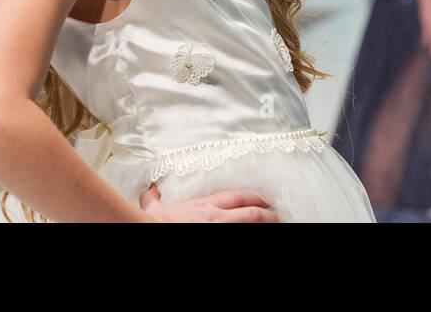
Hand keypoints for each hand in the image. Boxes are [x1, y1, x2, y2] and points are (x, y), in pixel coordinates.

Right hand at [138, 183, 279, 222]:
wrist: (149, 228)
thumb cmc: (153, 222)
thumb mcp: (154, 208)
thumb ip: (155, 198)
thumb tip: (151, 191)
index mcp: (204, 207)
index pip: (236, 197)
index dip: (253, 197)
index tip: (264, 198)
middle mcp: (217, 217)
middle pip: (252, 210)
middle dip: (268, 211)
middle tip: (280, 213)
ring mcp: (220, 229)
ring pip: (252, 221)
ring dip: (268, 222)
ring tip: (279, 222)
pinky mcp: (220, 238)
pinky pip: (243, 236)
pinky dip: (254, 231)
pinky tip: (265, 231)